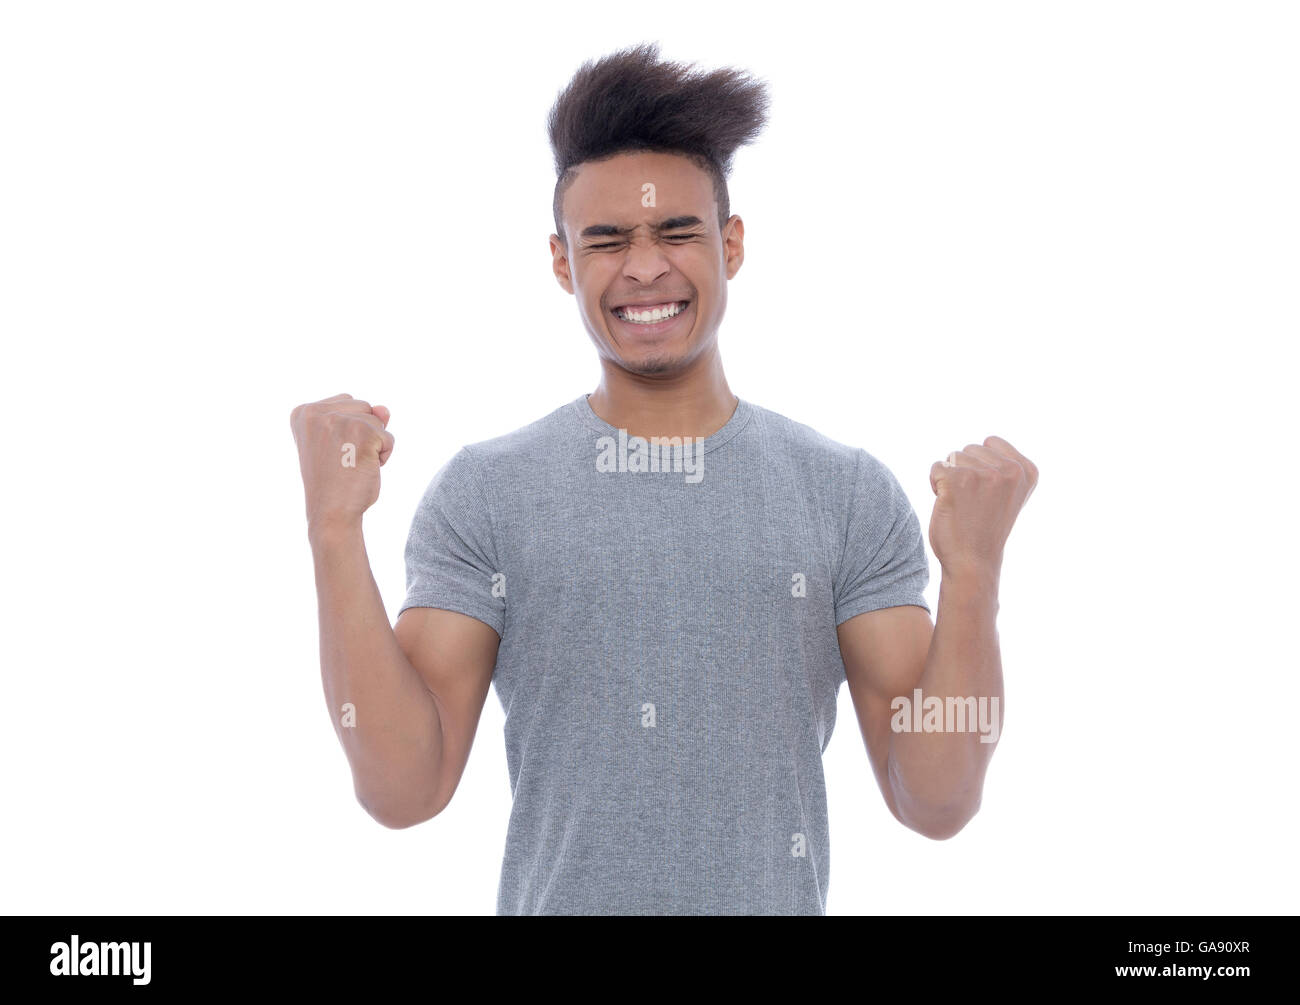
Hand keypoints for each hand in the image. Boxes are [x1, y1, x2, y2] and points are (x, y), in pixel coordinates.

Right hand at [289, 393, 394, 536]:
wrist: (331, 513)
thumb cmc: (333, 481)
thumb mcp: (340, 441)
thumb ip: (361, 416)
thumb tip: (385, 410)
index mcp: (303, 412)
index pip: (346, 402)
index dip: (349, 430)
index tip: (331, 452)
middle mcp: (316, 412)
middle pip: (363, 407)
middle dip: (363, 433)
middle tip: (342, 460)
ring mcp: (339, 421)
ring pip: (377, 421)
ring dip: (373, 445)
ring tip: (351, 464)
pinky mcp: (362, 433)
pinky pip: (389, 437)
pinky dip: (383, 456)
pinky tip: (363, 469)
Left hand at [928, 435, 1037, 581]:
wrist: (973, 562)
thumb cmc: (986, 528)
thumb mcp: (1009, 494)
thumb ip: (1005, 467)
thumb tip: (987, 441)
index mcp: (1027, 471)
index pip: (991, 442)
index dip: (981, 464)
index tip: (987, 492)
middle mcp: (1010, 470)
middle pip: (970, 449)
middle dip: (964, 471)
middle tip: (973, 502)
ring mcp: (984, 474)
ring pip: (952, 457)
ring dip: (950, 478)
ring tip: (963, 504)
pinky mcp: (957, 481)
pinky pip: (936, 468)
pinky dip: (936, 484)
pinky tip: (948, 504)